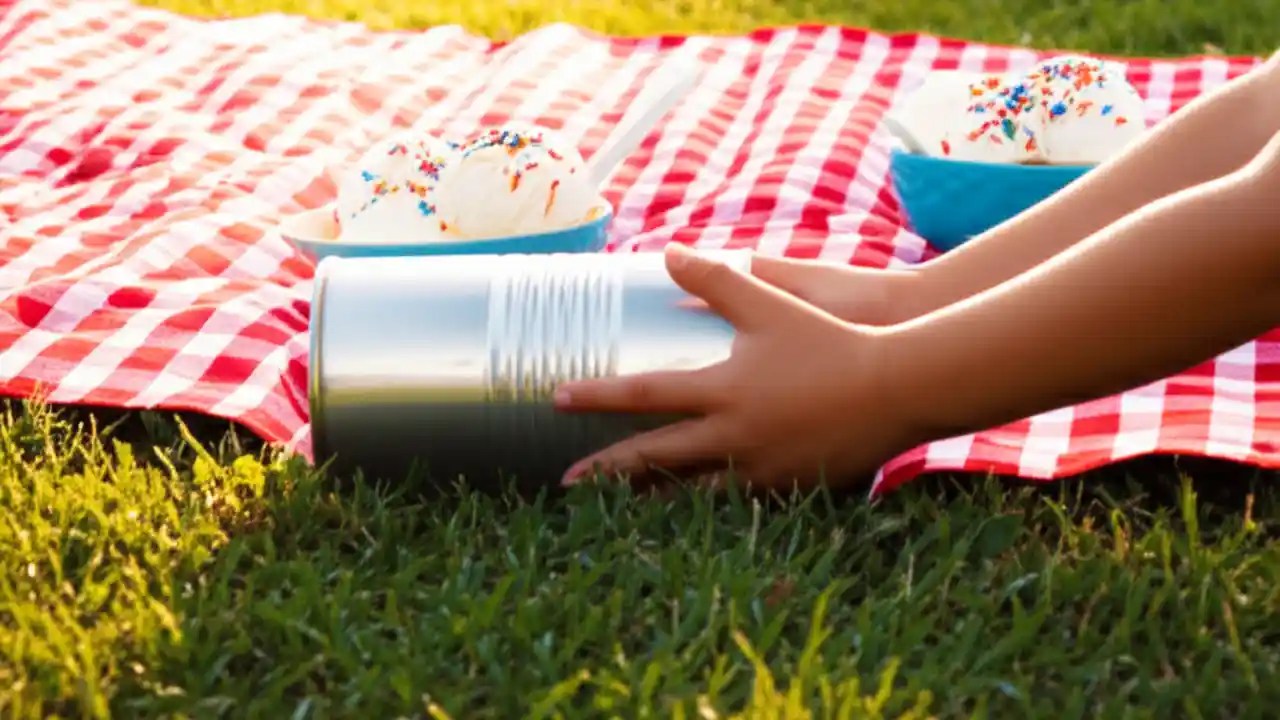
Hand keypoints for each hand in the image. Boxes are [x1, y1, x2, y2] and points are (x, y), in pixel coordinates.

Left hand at [553, 243, 922, 490]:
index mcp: (722, 390)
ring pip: (688, 492)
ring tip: (614, 504)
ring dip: (647, 497)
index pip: (643, 396)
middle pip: (654, 458)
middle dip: (606, 471)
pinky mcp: (783, 488)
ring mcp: (758, 470)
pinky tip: (681, 508)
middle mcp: (733, 436)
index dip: (596, 396)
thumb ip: (716, 277)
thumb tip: (669, 251)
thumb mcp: (770, 302)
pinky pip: (730, 502)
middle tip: (565, 481)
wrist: (894, 390)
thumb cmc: (829, 341)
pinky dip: (698, 506)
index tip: (555, 398)